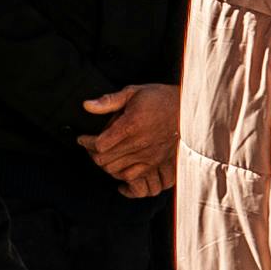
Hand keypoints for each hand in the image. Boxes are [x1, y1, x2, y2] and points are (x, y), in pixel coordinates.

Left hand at [80, 83, 182, 199]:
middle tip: (90, 146)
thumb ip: (109, 101)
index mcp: (131, 125)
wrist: (187, 110)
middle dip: (92, 154)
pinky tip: (118, 165)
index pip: (99, 144)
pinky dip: (120, 174)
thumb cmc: (160, 98)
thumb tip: (86, 106)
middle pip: (104, 160)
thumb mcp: (134, 92)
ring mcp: (148, 156)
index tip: (83, 137)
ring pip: (115, 171)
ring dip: (105, 163)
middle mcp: (139, 144)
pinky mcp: (155, 163)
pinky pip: (132, 178)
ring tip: (104, 154)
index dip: (86, 142)